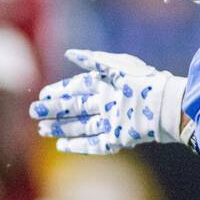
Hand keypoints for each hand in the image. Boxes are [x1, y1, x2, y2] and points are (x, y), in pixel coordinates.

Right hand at [29, 49, 191, 154]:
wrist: (164, 104)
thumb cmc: (142, 81)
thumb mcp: (116, 66)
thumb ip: (92, 60)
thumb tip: (68, 54)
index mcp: (108, 84)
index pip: (79, 88)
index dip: (61, 91)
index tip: (43, 94)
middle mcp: (108, 103)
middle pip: (77, 108)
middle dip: (55, 110)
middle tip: (34, 112)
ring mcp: (113, 122)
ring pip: (82, 126)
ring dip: (62, 128)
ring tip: (42, 129)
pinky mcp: (119, 138)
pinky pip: (94, 143)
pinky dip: (78, 145)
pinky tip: (61, 145)